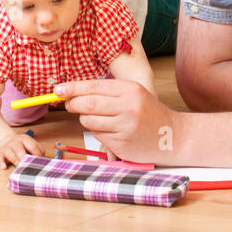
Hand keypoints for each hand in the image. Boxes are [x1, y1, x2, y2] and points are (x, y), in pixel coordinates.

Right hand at [0, 131, 42, 169]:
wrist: (4, 140)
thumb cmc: (21, 145)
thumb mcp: (29, 144)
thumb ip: (38, 150)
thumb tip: (46, 160)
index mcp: (25, 139)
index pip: (33, 146)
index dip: (38, 155)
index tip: (41, 163)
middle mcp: (16, 142)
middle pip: (20, 149)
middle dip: (25, 159)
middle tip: (30, 167)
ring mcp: (7, 148)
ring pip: (11, 154)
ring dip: (16, 162)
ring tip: (20, 169)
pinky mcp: (0, 154)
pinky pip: (0, 158)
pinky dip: (2, 163)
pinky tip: (4, 167)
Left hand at [56, 79, 175, 163]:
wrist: (173, 136)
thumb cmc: (150, 112)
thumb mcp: (134, 93)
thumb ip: (107, 92)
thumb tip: (74, 92)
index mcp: (130, 90)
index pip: (94, 86)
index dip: (72, 88)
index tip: (58, 90)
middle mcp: (128, 108)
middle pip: (87, 104)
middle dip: (73, 103)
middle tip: (68, 103)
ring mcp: (125, 128)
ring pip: (89, 121)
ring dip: (85, 119)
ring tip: (98, 118)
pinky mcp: (122, 145)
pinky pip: (97, 136)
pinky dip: (97, 132)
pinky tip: (110, 130)